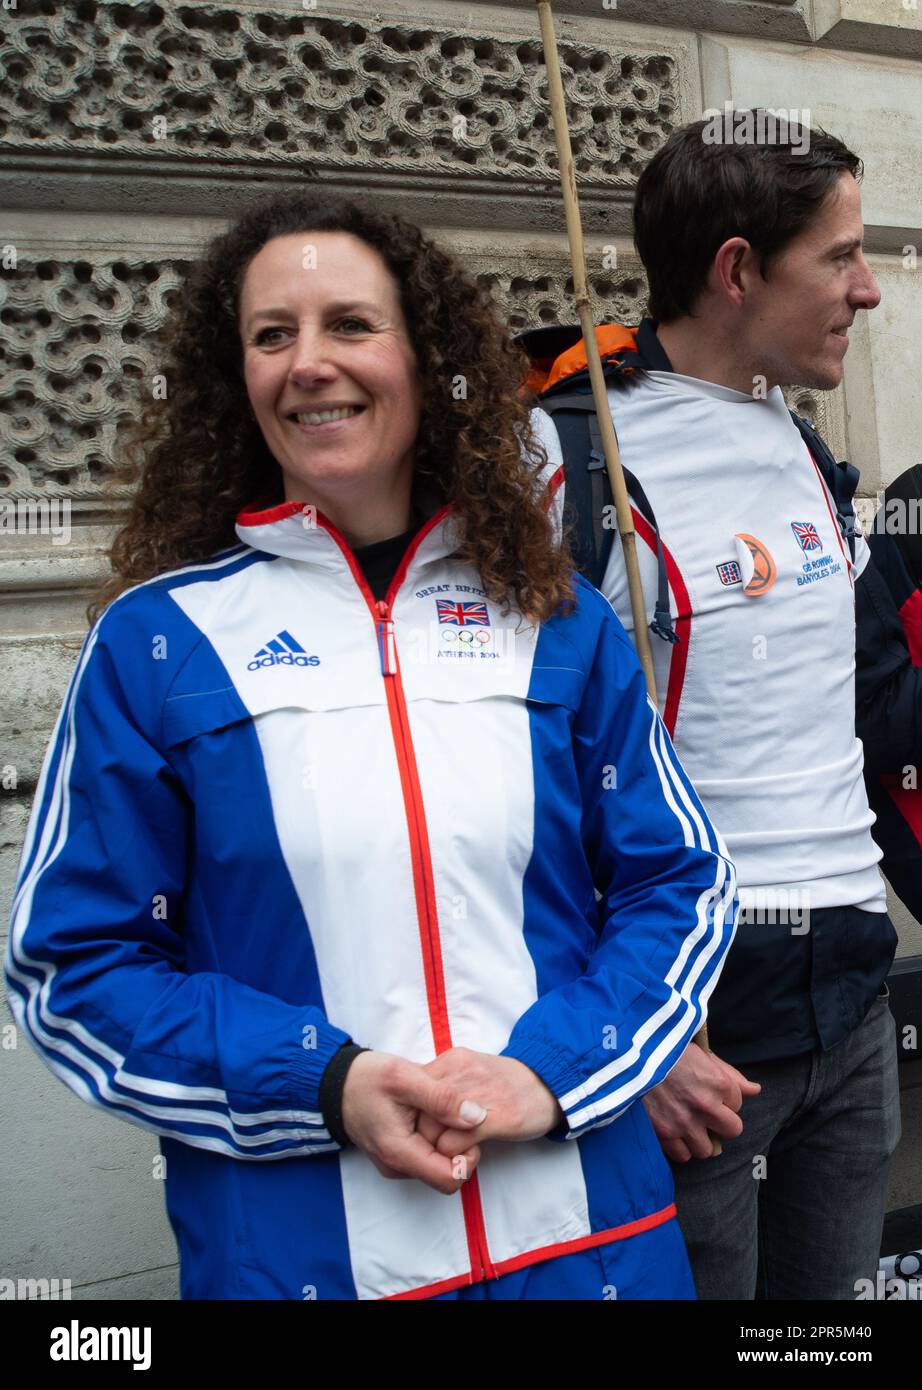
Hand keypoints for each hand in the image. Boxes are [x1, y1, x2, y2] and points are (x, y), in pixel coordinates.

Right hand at [341, 1050, 486, 1194]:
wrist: (337, 1083)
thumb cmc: (367, 1078)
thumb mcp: (405, 1078)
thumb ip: (442, 1098)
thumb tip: (478, 1117)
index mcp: (399, 1152)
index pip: (450, 1179)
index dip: (468, 1156)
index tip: (468, 1125)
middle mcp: (398, 1166)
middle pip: (447, 1174)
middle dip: (461, 1147)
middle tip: (458, 1112)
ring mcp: (396, 1163)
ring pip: (438, 1165)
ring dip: (449, 1141)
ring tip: (443, 1108)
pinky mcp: (398, 1155)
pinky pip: (427, 1156)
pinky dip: (436, 1137)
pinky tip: (433, 1112)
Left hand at [416, 1048, 563, 1156]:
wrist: (551, 1083)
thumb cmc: (508, 1083)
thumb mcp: (472, 1071)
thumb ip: (445, 1084)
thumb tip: (417, 1105)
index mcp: (452, 1062)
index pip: (413, 1091)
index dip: (415, 1115)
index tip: (425, 1128)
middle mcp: (459, 1074)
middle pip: (417, 1112)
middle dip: (423, 1135)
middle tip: (438, 1145)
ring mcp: (476, 1096)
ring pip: (431, 1130)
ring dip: (438, 1149)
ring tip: (455, 1151)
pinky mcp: (493, 1119)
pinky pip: (453, 1144)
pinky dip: (455, 1156)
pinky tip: (469, 1154)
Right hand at [643, 1042, 760, 1162]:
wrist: (630, 1055)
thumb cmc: (667, 1050)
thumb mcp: (702, 1054)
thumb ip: (730, 1074)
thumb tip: (755, 1090)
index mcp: (718, 1083)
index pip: (737, 1103)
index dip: (725, 1098)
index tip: (711, 1092)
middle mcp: (706, 1106)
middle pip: (732, 1131)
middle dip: (722, 1124)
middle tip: (708, 1116)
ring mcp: (685, 1122)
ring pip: (707, 1149)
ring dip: (700, 1139)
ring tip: (690, 1126)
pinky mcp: (664, 1133)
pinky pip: (682, 1155)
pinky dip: (679, 1147)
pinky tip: (675, 1132)